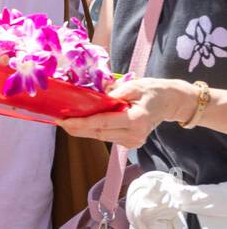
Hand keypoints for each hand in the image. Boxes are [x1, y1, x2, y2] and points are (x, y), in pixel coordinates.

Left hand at [57, 77, 197, 146]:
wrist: (170, 102)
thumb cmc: (152, 90)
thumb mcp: (133, 86)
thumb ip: (114, 93)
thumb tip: (93, 97)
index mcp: (137, 120)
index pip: (102, 123)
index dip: (81, 123)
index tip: (63, 120)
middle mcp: (135, 135)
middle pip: (98, 133)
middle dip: (76, 128)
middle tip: (57, 120)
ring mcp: (133, 142)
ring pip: (100, 136)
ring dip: (82, 130)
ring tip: (65, 120)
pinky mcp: (131, 143)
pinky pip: (107, 136)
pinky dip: (93, 130)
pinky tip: (81, 123)